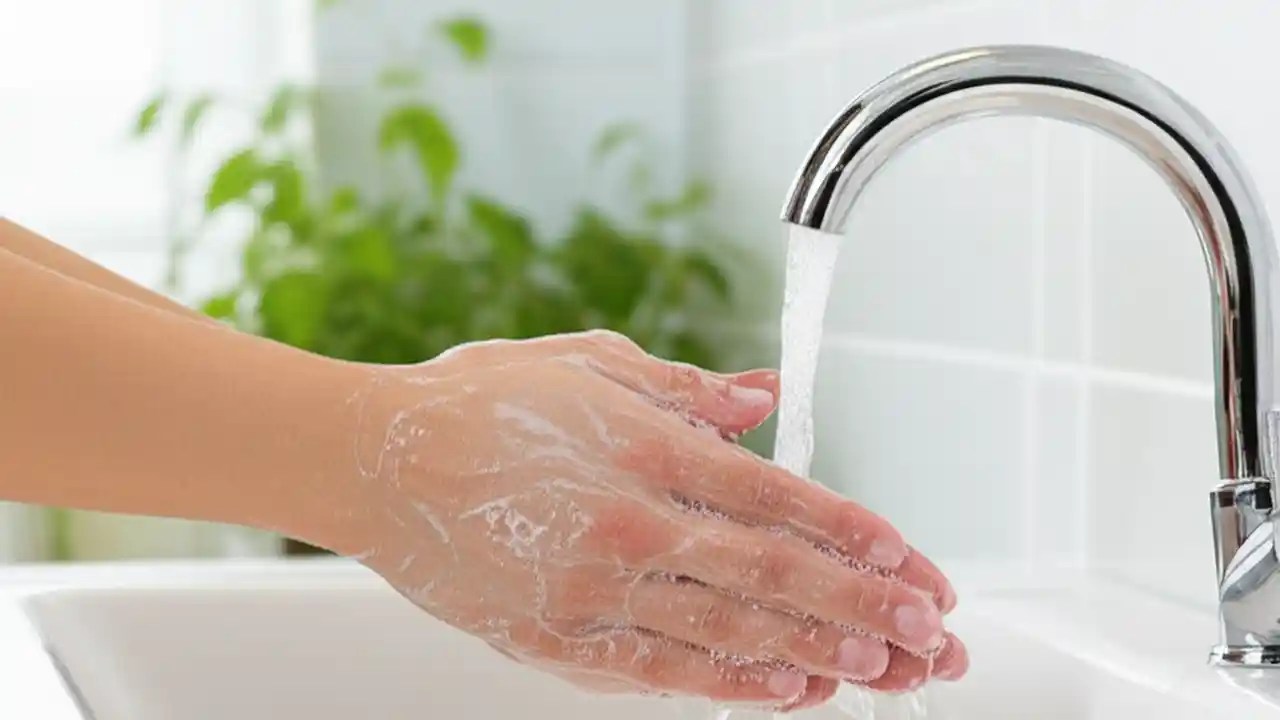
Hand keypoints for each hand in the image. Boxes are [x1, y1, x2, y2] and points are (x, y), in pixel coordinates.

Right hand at [325, 331, 965, 707]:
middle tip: (932, 635)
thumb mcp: (589, 366)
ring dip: (819, 653)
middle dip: (865, 606)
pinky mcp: (556, 638)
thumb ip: (687, 390)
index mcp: (643, 450)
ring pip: (731, 632)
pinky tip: (786, 691)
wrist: (370, 460)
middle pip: (775, 575)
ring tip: (885, 671)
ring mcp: (593, 591)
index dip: (857, 533)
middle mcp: (630, 526)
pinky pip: (659, 672)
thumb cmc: (477, 403)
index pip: (778, 500)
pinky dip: (729, 684)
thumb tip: (765, 398)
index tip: (913, 561)